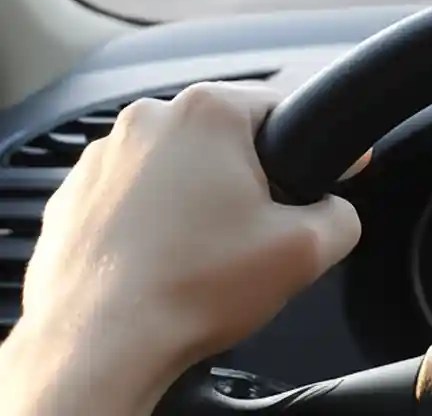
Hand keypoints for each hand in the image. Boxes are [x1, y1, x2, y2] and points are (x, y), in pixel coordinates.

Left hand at [1, 82, 360, 415]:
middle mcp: (147, 121)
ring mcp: (100, 159)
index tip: (315, 184)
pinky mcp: (69, 197)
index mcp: (207, 113)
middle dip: (244, 179)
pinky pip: (129, 199)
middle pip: (223, 139)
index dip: (308, 149)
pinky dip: (149, 224)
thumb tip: (335, 212)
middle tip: (255, 233)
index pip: (280, 106)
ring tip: (204, 255)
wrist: (101, 345)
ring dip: (193, 199)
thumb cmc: (194, 288)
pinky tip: (163, 264)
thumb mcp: (306, 251)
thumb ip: (341, 216)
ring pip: (173, 168)